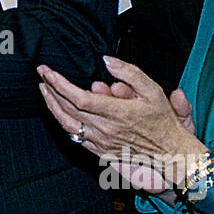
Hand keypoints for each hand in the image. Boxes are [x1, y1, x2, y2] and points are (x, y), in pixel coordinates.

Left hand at [38, 55, 202, 192]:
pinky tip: (58, 110)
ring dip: (52, 106)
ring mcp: (101, 142)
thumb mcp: (153, 90)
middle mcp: (105, 129)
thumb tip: (107, 60)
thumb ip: (129, 73)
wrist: (170, 152)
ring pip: (67, 124)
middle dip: (51, 89)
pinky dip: (62, 122)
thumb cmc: (163, 121)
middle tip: (42, 74)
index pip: (78, 97)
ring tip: (44, 90)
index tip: (49, 71)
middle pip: (67, 109)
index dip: (59, 84)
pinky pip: (74, 136)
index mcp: (116, 113)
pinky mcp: (100, 151)